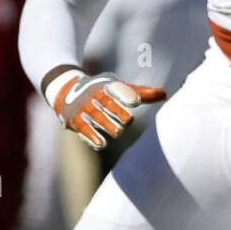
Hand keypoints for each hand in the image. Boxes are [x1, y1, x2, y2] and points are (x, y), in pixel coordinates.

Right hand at [49, 71, 165, 149]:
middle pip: (106, 104)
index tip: (136, 101)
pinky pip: (83, 129)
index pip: (116, 89)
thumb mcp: (117, 87)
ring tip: (117, 132)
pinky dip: (91, 137)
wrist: (66, 91)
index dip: (125, 94)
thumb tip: (164, 94)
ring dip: (106, 125)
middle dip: (116, 111)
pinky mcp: (75, 121)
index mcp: (107, 85)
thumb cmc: (100, 90)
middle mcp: (94, 95)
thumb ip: (140, 92)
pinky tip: (101, 144)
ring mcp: (83, 108)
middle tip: (128, 120)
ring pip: (95, 117)